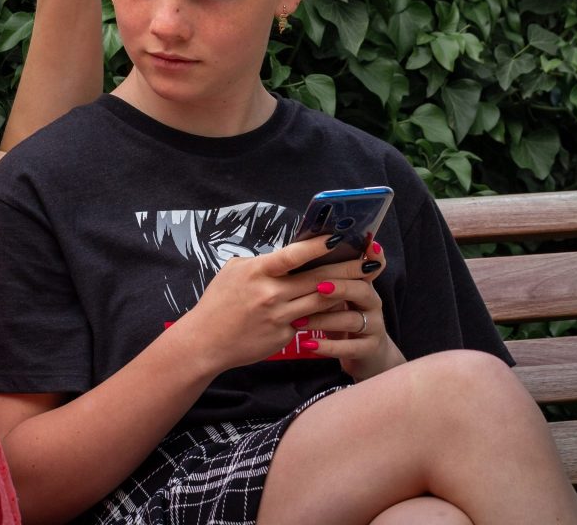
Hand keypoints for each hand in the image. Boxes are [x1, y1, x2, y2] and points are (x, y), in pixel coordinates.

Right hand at [175, 235, 349, 374]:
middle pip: (317, 278)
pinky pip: (311, 321)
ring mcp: (279, 316)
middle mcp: (271, 294)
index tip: (339, 236)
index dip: (318, 245)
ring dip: (344, 291)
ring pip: (320, 301)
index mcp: (257, 272)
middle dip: (347, 268)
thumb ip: (260, 263)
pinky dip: (326, 312)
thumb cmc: (218, 303)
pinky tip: (341, 306)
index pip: (292, 255)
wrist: (206, 341)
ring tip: (364, 282)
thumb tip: (285, 258)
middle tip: (370, 261)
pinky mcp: (284, 336)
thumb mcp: (233, 272)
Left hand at [294, 239, 404, 379]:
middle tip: (320, 287)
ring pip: (352, 320)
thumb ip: (325, 277)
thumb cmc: (341, 317)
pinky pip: (349, 348)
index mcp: (362, 284)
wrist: (362, 354)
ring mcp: (373, 326)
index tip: (369, 243)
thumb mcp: (337, 295)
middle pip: (362, 290)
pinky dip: (328, 347)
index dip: (373, 255)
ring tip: (298, 322)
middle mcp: (372, 302)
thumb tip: (299, 252)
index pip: (371, 266)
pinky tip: (308, 345)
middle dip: (341, 287)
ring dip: (323, 320)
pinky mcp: (369, 349)